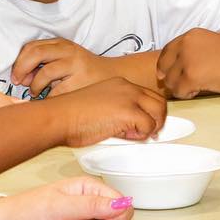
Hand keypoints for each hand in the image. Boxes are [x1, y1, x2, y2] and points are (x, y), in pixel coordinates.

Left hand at [12, 37, 118, 96]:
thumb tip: (22, 77)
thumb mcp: (65, 58)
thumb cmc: (84, 70)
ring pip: (45, 72)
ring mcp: (76, 65)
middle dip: (21, 68)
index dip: (20, 61)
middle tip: (19, 82)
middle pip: (36, 53)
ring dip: (35, 85)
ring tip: (35, 92)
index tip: (16, 74)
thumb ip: (44, 62)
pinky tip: (49, 99)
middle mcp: (68, 51)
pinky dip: (48, 97)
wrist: (112, 75)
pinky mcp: (81, 82)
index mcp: (62, 44)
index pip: (32, 46)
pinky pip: (56, 91)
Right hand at [48, 76, 167, 145]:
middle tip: (147, 133)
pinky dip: (140, 135)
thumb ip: (118, 110)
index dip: (150, 112)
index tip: (146, 124)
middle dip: (157, 120)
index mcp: (120, 84)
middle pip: (160, 102)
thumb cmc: (71, 115)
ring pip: (159, 113)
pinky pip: (148, 126)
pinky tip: (124, 136)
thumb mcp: (100, 105)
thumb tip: (132, 126)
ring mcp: (129, 98)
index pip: (148, 95)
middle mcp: (128, 88)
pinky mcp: (128, 112)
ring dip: (151, 127)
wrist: (59, 117)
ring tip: (134, 135)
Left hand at [157, 29, 219, 98]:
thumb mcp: (210, 46)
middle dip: (172, 78)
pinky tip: (200, 91)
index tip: (167, 75)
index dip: (166, 66)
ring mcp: (187, 59)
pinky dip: (188, 95)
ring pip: (169, 82)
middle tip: (187, 84)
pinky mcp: (191, 76)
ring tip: (198, 86)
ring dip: (181, 88)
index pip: (166, 51)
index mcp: (191, 35)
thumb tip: (168, 70)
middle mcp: (186, 44)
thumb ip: (191, 51)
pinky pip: (178, 92)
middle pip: (164, 67)